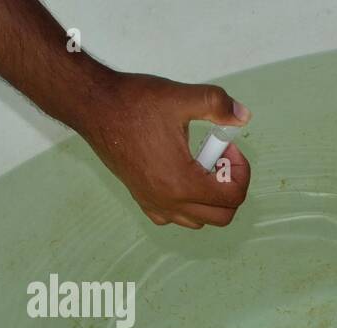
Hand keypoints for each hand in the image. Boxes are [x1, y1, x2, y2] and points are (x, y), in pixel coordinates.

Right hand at [73, 72, 251, 228]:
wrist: (94, 106)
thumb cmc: (134, 103)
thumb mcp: (182, 98)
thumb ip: (218, 105)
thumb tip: (242, 116)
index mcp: (183, 183)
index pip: (233, 197)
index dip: (241, 171)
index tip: (228, 147)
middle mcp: (169, 201)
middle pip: (221, 215)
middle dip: (230, 187)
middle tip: (219, 158)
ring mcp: (153, 203)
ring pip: (198, 220)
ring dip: (210, 197)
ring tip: (201, 165)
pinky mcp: (141, 199)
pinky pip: (173, 217)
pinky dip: (187, 204)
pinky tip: (182, 175)